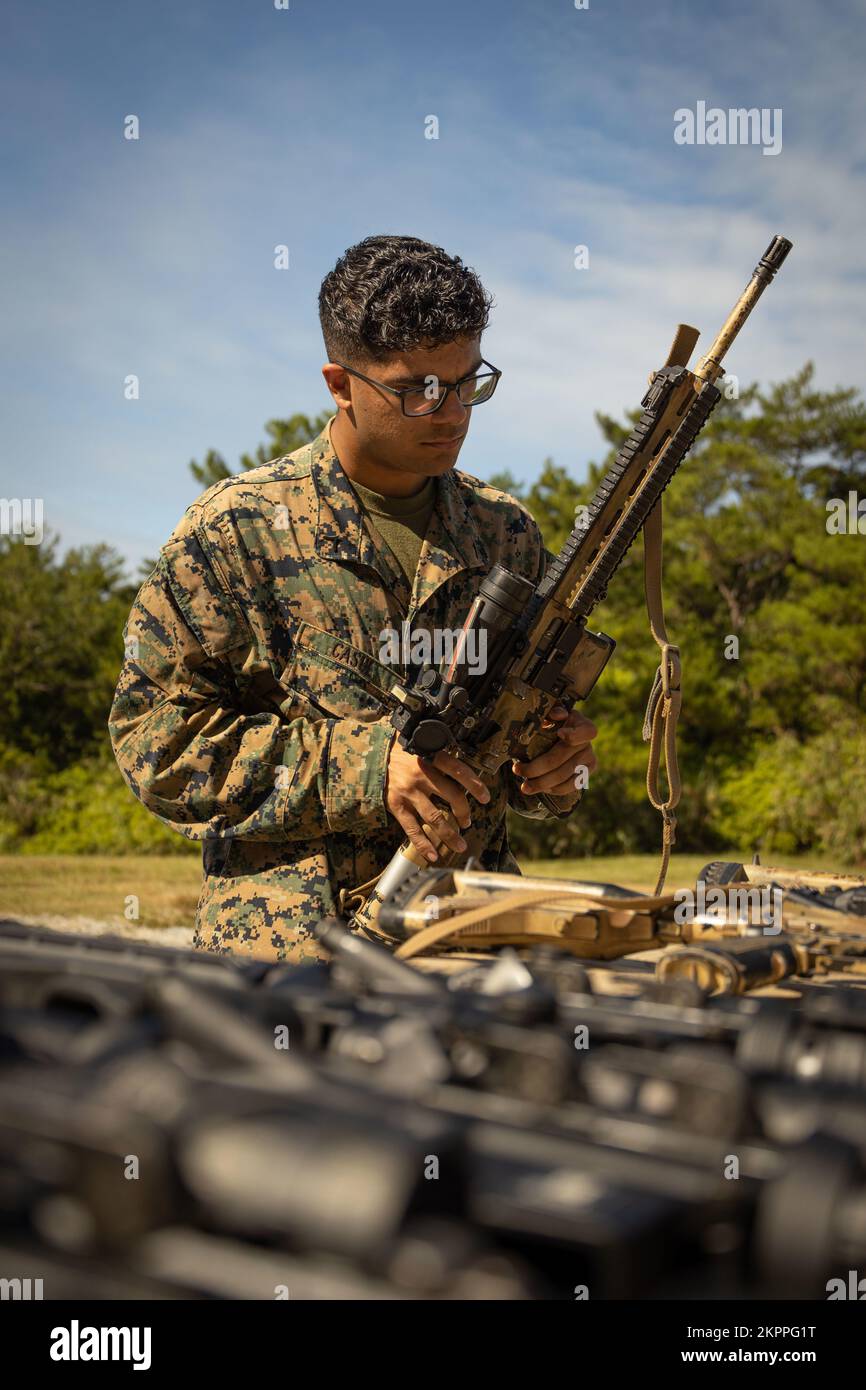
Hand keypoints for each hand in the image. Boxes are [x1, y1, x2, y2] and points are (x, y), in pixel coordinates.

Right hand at [386, 742, 490, 862]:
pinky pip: (412, 829)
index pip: (459, 771)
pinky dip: (423, 844)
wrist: (370, 755)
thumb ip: (439, 755)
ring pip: (435, 817)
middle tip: (468, 822)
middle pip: (452, 796)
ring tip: (460, 845)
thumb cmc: (400, 750)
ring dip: (450, 834)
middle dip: (464, 812)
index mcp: (430, 757)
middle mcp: (421, 774)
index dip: (475, 785)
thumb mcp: (421, 744)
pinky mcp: (396, 805)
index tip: (485, 797)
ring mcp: (408, 792)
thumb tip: (462, 769)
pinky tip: (433, 855)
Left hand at [511, 706, 597, 798]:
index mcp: (583, 726)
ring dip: (541, 783)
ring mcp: (589, 761)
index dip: (574, 734)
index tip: (560, 733)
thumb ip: (553, 712)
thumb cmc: (555, 724)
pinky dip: (553, 789)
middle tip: (518, 770)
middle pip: (562, 758)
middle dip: (537, 767)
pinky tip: (540, 788)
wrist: (564, 736)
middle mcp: (588, 744)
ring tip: (524, 786)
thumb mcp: (553, 714)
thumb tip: (556, 715)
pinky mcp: (586, 775)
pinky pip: (570, 786)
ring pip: (563, 776)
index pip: (586, 732)